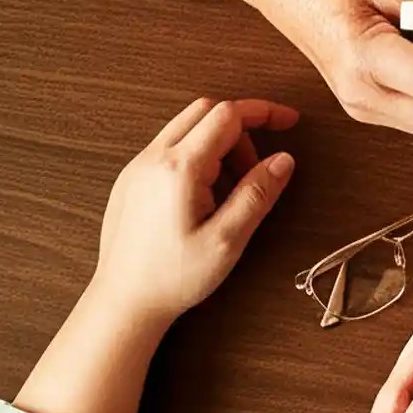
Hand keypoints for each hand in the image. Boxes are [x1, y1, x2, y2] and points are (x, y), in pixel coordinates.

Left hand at [92, 97, 298, 321]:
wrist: (124, 300)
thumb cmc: (174, 276)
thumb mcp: (228, 240)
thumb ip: (257, 194)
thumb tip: (283, 160)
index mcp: (180, 168)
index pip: (227, 115)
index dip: (263, 112)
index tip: (289, 122)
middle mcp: (154, 157)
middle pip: (206, 111)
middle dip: (241, 129)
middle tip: (260, 167)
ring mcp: (138, 166)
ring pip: (186, 127)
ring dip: (219, 143)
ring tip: (232, 190)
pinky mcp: (132, 179)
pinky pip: (170, 147)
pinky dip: (198, 156)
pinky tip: (206, 196)